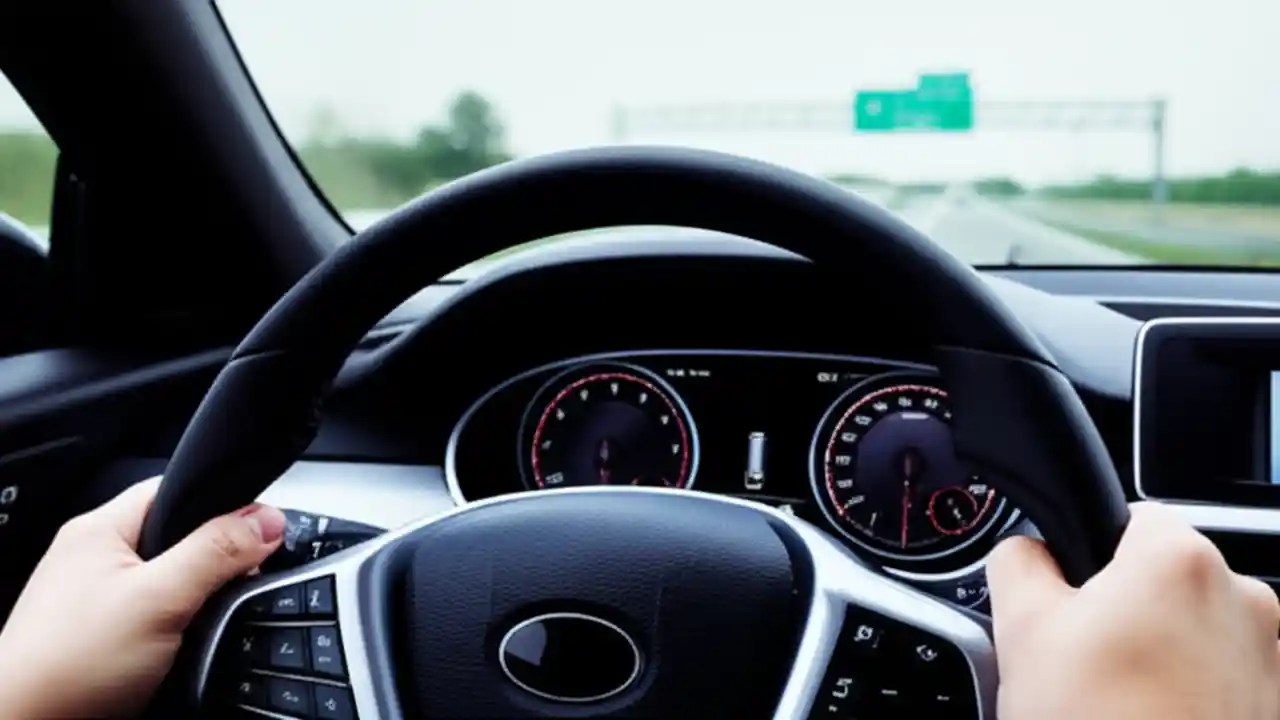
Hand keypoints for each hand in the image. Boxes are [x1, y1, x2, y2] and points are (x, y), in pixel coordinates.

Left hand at [0, 478, 285, 718]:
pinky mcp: (103, 636)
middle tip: (230, 589)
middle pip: (178, 537)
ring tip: (200, 624)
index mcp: (99, 529)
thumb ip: (216, 552)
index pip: (174, 489)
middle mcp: (93, 559)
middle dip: (213, 561)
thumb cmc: (68, 666)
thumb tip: (267, 519)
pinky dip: (177, 628)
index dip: (222, 504)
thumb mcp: (161, 599)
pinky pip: (157, 615)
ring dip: (196, 599)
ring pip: (170, 581)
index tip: (260, 532)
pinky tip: (181, 646)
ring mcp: (95, 599)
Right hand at [989, 502, 1279, 718]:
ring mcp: (1272, 659)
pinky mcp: (1275, 706)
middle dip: (1124, 613)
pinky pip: (1223, 681)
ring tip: (1117, 707)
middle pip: (1163, 580)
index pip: (1126, 518)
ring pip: (1194, 634)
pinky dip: (1190, 696)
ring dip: (1160, 657)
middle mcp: (1245, 599)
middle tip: (1081, 666)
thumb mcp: (1020, 630)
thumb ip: (1018, 562)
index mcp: (1179, 559)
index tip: (1068, 606)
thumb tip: (1025, 549)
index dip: (1086, 560)